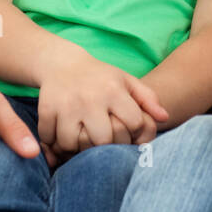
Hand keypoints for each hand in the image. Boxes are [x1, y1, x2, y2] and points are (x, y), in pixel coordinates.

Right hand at [35, 48, 167, 156]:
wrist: (62, 63)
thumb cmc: (100, 78)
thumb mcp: (126, 81)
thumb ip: (148, 99)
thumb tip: (165, 118)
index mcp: (114, 90)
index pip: (133, 124)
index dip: (134, 134)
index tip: (128, 134)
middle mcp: (91, 97)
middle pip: (103, 140)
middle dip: (104, 147)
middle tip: (102, 143)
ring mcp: (66, 104)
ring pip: (72, 144)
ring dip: (76, 148)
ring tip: (81, 141)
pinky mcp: (46, 109)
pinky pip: (49, 139)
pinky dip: (53, 144)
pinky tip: (61, 137)